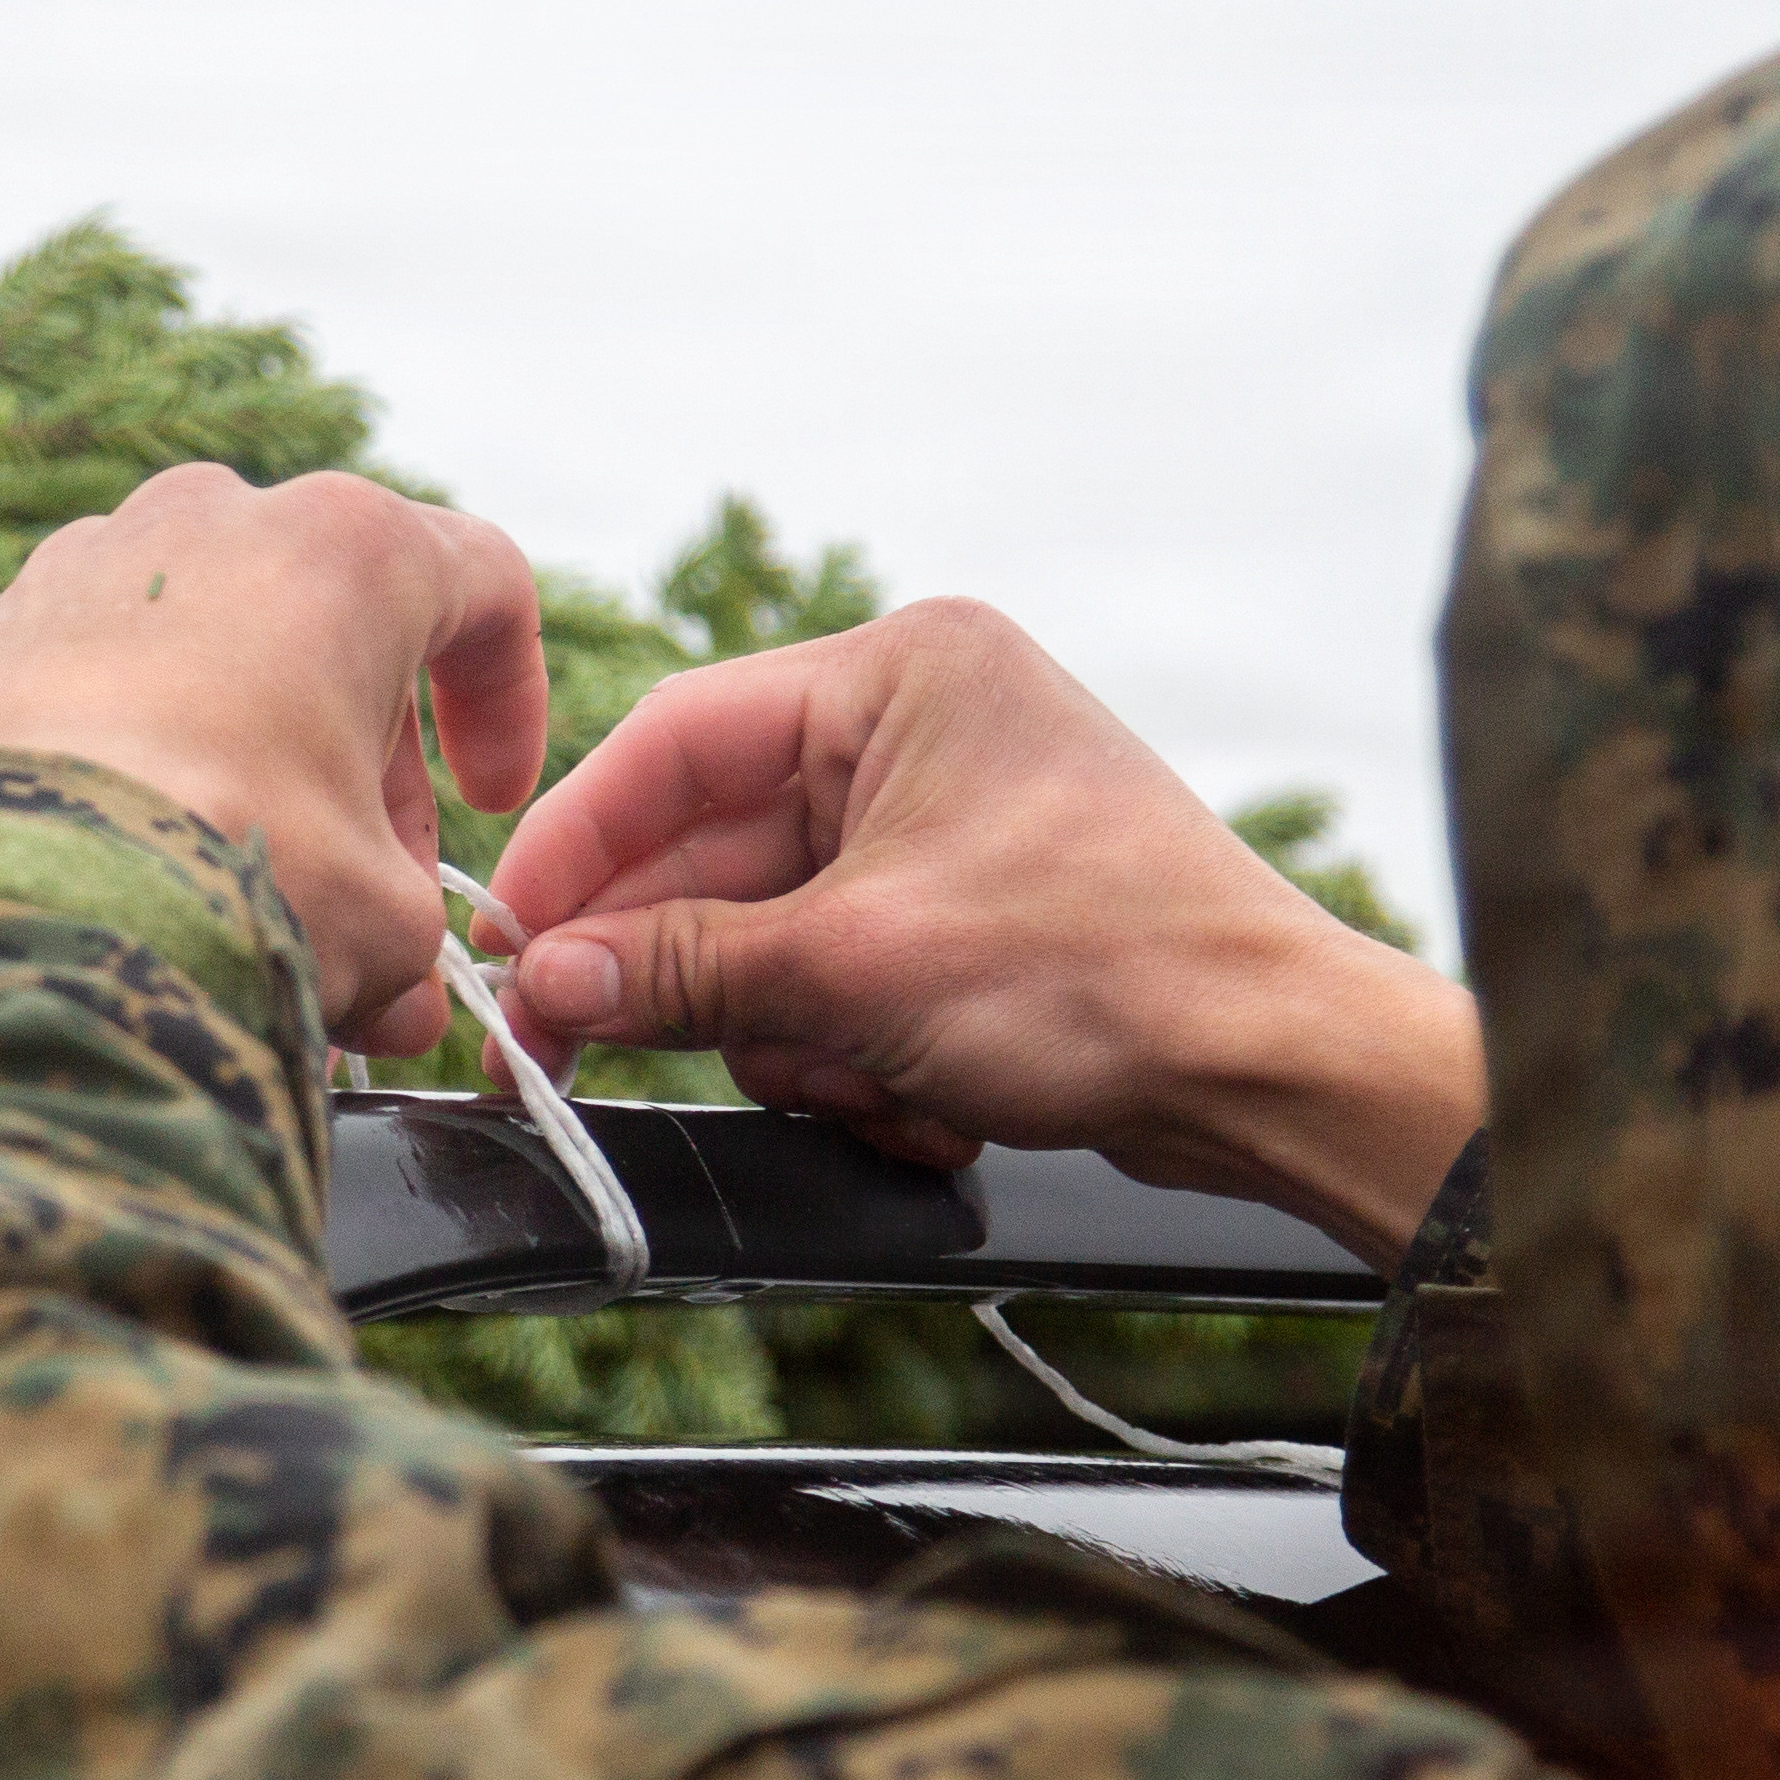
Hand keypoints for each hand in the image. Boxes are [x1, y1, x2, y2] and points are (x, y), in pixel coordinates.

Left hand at [0, 464, 547, 1052]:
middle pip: (336, 633)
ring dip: (249, 762)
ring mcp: (90, 561)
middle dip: (362, 768)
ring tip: (240, 885)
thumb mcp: (381, 924)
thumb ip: (408, 936)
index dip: (506, 703)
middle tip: (360, 889)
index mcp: (348, 550)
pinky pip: (98, 687)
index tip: (487, 800)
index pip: (483, 590)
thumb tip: (393, 1000)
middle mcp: (217, 518)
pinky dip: (136, 762)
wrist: (21, 906)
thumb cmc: (231, 877)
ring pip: (211, 656)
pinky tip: (132, 868)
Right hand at [477, 597, 1482, 1269]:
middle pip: (718, 855)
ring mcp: (950, 825)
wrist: (1272, 1072)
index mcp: (902, 675)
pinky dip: (860, 1059)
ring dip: (797, 1039)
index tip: (507, 939)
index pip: (678, 740)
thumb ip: (677, 969)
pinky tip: (920, 1104)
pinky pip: (845, 985)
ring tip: (866, 1084)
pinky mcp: (972, 918)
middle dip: (691, 976)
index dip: (577, 848)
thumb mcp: (854, 971)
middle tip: (574, 1059)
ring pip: (776, 942)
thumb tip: (544, 985)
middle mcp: (924, 729)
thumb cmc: (1105, 973)